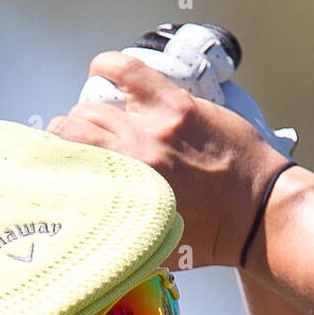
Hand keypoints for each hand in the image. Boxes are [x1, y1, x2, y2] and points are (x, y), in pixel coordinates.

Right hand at [44, 51, 287, 268]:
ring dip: (85, 116)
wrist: (259, 212)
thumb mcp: (156, 247)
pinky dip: (106, 67)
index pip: (68, 169)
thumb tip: (84, 223)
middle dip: (66, 143)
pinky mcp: (175, 106)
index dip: (54, 167)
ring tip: (92, 125)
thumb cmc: (211, 237)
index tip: (54, 170)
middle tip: (74, 150)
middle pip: (73, 136)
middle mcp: (133, 161)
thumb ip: (118, 231)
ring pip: (93, 109)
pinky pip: (126, 70)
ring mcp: (154, 129)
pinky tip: (99, 72)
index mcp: (125, 196)